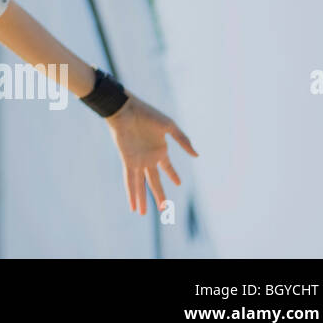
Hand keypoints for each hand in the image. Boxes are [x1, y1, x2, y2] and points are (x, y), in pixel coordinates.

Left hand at [104, 92, 198, 214]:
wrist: (125, 109)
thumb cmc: (147, 114)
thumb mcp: (169, 126)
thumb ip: (183, 140)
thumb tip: (197, 155)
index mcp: (159, 150)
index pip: (167, 167)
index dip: (172, 174)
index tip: (179, 182)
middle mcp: (148, 158)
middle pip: (153, 181)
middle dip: (159, 195)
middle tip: (164, 210)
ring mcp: (137, 161)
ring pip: (140, 185)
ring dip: (142, 199)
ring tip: (142, 214)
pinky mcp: (127, 160)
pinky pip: (129, 181)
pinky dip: (131, 193)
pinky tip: (133, 205)